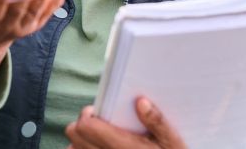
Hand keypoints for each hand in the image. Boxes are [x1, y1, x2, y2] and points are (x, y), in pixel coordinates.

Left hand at [65, 99, 185, 148]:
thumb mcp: (172, 141)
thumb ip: (157, 122)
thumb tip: (140, 102)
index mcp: (124, 147)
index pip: (86, 127)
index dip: (88, 114)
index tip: (99, 111)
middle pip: (74, 135)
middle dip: (83, 124)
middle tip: (101, 122)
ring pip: (73, 148)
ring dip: (81, 140)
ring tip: (100, 137)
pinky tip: (100, 147)